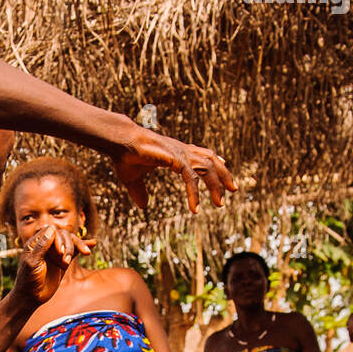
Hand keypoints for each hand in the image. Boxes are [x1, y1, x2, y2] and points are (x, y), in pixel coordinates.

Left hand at [11, 224, 94, 308]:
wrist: (31, 297)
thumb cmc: (27, 279)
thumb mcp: (32, 262)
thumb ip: (42, 246)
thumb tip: (52, 228)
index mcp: (36, 242)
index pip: (51, 231)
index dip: (58, 238)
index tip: (60, 252)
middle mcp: (47, 245)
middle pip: (63, 235)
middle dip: (68, 245)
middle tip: (66, 260)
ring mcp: (55, 253)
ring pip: (70, 241)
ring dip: (78, 246)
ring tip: (85, 254)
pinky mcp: (63, 261)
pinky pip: (74, 251)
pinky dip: (83, 246)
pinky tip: (93, 243)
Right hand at [112, 127, 236, 213]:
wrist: (119, 142)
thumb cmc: (125, 156)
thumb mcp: (133, 179)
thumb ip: (140, 191)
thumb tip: (144, 206)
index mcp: (175, 151)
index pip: (201, 153)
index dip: (213, 160)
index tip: (223, 165)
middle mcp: (181, 150)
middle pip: (210, 160)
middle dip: (223, 175)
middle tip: (233, 190)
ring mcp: (180, 153)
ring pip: (206, 169)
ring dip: (216, 186)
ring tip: (220, 204)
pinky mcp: (175, 159)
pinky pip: (191, 178)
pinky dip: (194, 194)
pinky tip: (195, 209)